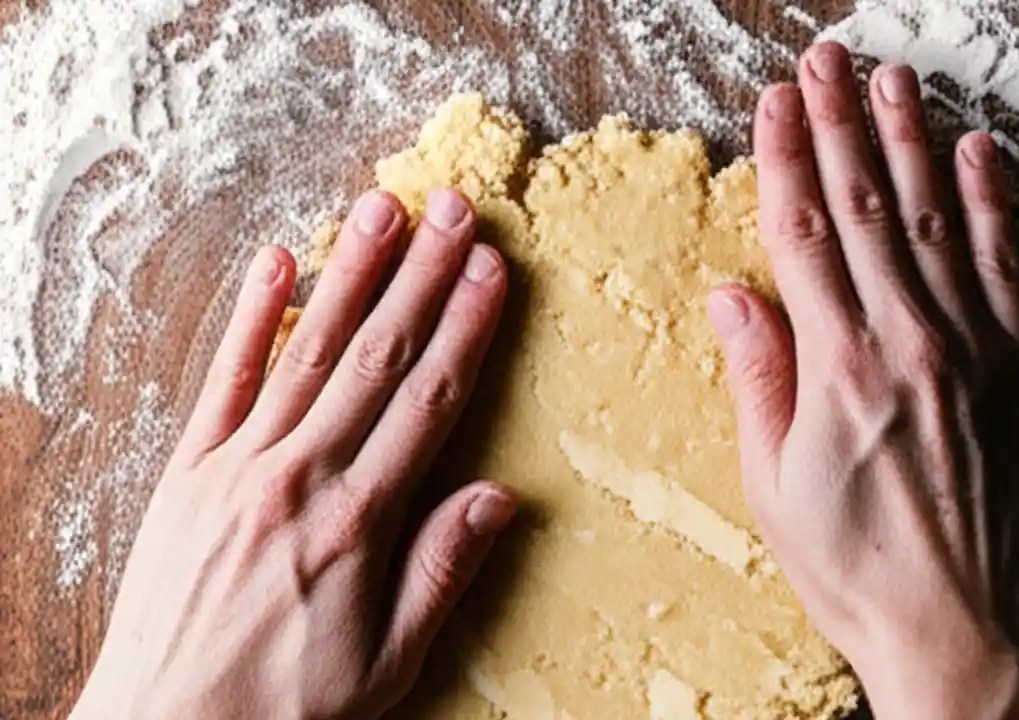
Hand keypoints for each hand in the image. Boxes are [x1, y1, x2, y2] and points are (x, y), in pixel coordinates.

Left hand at [73, 189, 513, 718]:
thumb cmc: (287, 707)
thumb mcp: (390, 662)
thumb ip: (443, 571)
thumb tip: (499, 497)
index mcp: (359, 520)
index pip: (429, 400)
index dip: (466, 328)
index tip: (491, 270)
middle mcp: (300, 475)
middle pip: (375, 356)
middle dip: (422, 276)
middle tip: (453, 208)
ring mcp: (238, 464)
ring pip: (307, 351)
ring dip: (351, 275)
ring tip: (383, 209)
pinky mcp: (190, 470)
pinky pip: (225, 379)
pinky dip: (252, 318)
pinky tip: (277, 262)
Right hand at [709, 44, 1018, 717]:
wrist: (968, 632)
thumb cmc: (858, 569)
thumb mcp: (776, 485)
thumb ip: (761, 378)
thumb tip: (734, 296)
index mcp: (838, 368)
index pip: (802, 235)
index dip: (787, 160)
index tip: (775, 105)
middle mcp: (910, 341)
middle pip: (866, 209)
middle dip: (841, 125)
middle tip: (827, 62)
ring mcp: (976, 350)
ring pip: (937, 220)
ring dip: (910, 143)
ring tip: (891, 81)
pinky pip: (1009, 266)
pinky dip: (994, 203)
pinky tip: (977, 154)